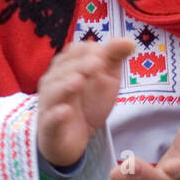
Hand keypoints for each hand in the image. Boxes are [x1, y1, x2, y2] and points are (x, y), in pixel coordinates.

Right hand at [36, 38, 133, 166]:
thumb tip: (130, 41)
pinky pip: (50, 120)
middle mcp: (54, 82)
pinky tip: (65, 111)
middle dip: (79, 66)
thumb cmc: (88, 102)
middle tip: (96, 64)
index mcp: (67, 66)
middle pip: (63, 70)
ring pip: (54, 92)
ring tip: (78, 81)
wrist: (74, 138)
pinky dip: (57, 115)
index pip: (75, 52)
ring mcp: (50, 104)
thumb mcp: (106, 78)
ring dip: (65, 86)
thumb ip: (114, 58)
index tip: (104, 54)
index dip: (89, 51)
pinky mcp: (50, 127)